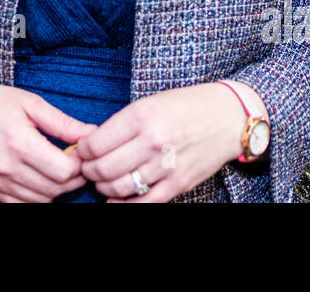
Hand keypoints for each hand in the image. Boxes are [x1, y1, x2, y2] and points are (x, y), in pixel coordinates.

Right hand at [0, 79, 97, 201]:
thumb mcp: (30, 102)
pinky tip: (40, 178)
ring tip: (58, 168)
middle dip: (73, 177)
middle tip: (75, 160)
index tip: (81, 151)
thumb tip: (92, 134)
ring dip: (57, 188)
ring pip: (43, 200)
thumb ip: (63, 123)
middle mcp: (7, 166)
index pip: (64, 170)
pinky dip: (38, 196)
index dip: (80, 163)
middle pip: (56, 188)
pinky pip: (24, 205)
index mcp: (19, 141)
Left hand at [74, 83, 243, 201]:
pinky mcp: (179, 183)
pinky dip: (123, 205)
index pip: (96, 143)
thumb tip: (91, 144)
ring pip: (119, 188)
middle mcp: (152, 141)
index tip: (82, 152)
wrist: (228, 117)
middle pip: (104, 168)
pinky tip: (115, 201)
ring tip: (102, 182)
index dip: (83, 151)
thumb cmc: (187, 106)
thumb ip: (122, 124)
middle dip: (89, 172)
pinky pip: (144, 203)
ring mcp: (166, 165)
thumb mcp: (150, 102)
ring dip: (104, 188)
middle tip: (88, 170)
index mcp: (141, 115)